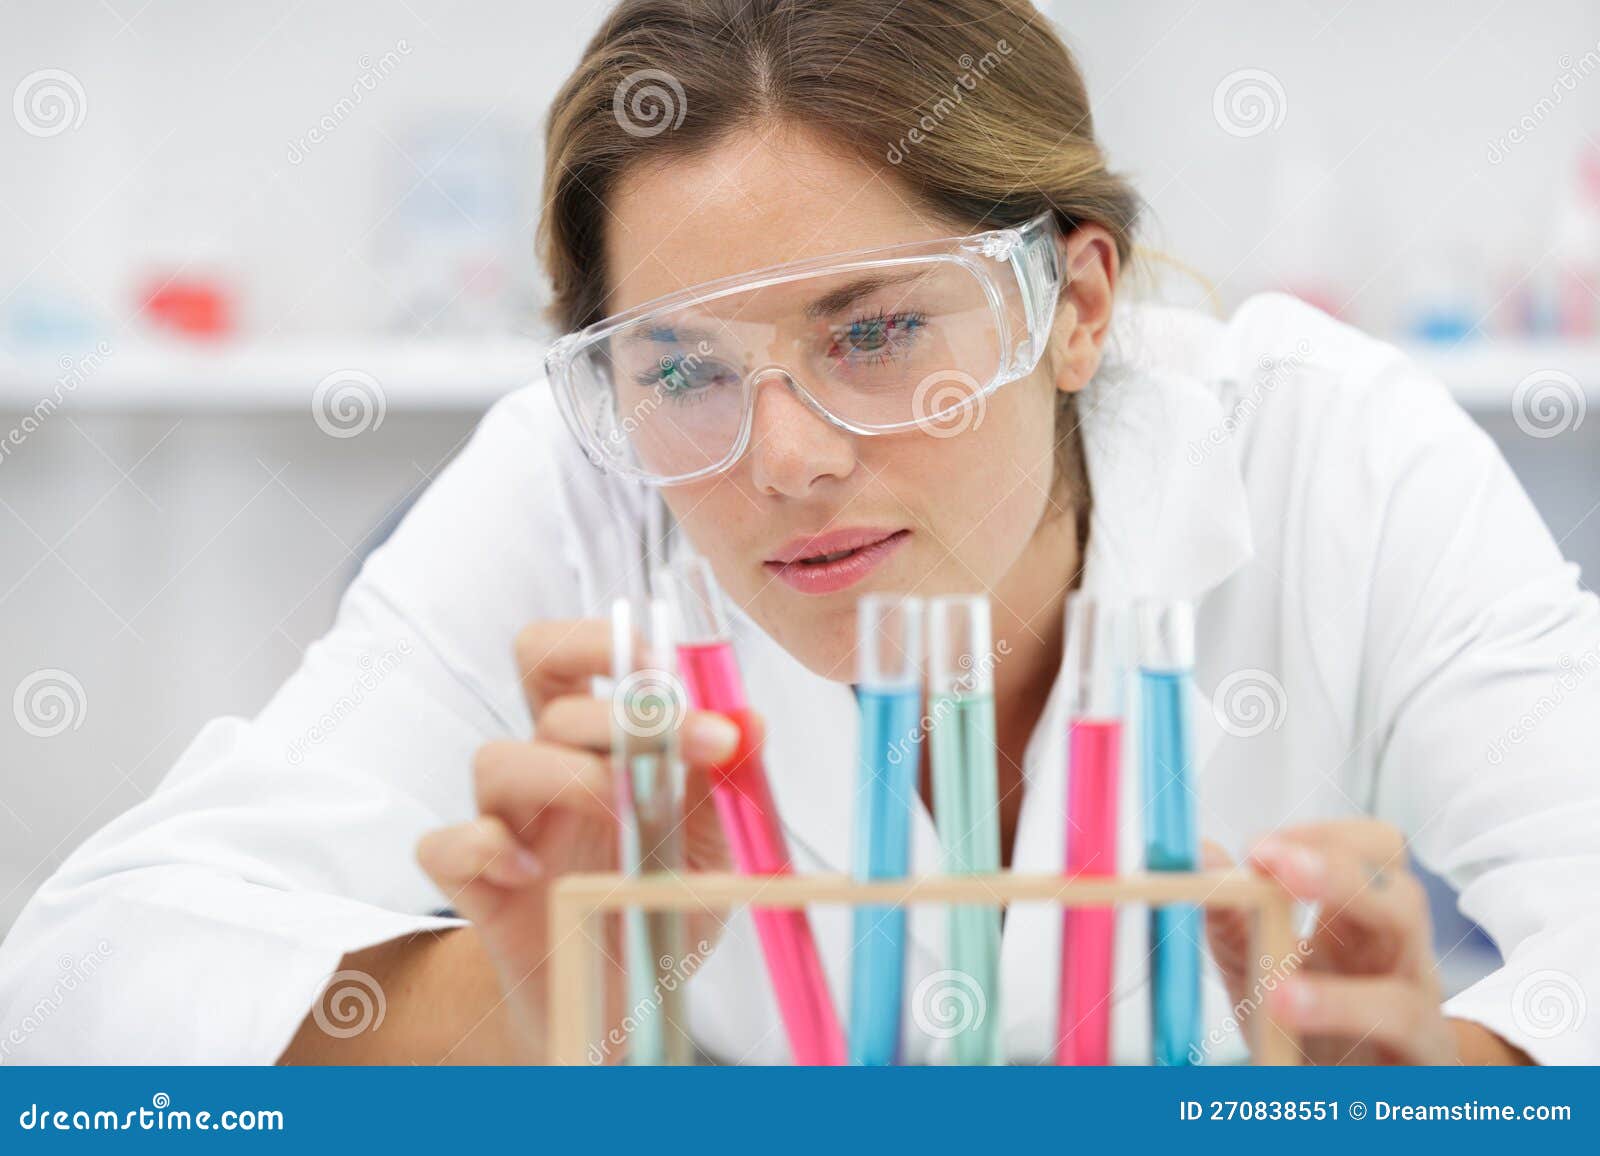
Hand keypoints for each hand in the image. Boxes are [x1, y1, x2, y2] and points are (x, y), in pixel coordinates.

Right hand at [416, 618, 740, 1060]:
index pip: (573, 656)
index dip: (605, 643)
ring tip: (620, 810)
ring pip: (495, 759)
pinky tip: (536, 873)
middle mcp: (547, 771)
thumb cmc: (660, 905)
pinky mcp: (477, 889)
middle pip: (539, 689)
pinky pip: (445, 846)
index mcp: (597, 744)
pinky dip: (486, 848)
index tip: (666, 669)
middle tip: (672, 741)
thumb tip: (753, 722)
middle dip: (610, 708)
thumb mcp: (713, 848)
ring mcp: (507, 826)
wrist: (624, 1004)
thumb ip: (727, 787)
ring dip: (565, 774)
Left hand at [1204, 818, 1457, 1063]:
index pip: (1373, 852)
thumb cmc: (1313, 1025)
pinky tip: (1301, 1038)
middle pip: (1403, 900)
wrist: (1358, 1100)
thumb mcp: (1259, 966)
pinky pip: (1399, 1063)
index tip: (1259, 848)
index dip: (1324, 838)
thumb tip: (1202, 850)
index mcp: (1364, 924)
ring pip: (1408, 1000)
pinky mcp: (1420, 1076)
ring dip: (1340, 999)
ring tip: (1277, 996)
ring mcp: (1421, 1025)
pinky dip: (1352, 1048)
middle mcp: (1403, 964)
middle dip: (1339, 877)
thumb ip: (1231, 917)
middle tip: (1274, 868)